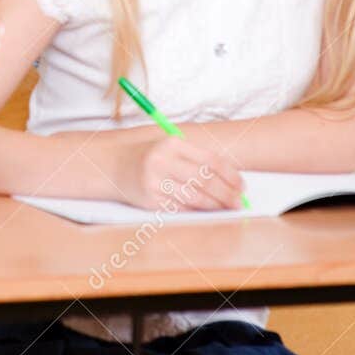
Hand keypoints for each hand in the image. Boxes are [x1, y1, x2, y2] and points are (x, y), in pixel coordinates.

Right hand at [110, 134, 244, 212]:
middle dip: (227, 193)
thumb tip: (231, 179)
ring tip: (229, 208)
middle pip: (205, 181)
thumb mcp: (169, 148)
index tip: (242, 185)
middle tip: (240, 201)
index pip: (210, 161)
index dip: (230, 175)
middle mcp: (162, 161)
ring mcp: (155, 182)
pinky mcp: (150, 200)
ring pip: (195, 197)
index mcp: (171, 144)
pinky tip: (207, 211)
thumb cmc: (148, 156)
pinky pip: (181, 208)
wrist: (111, 166)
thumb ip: (196, 159)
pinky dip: (197, 211)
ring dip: (216, 205)